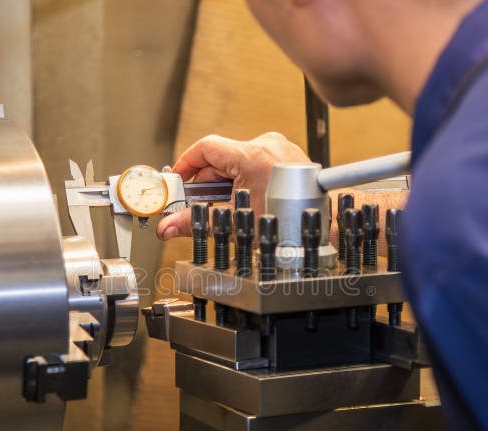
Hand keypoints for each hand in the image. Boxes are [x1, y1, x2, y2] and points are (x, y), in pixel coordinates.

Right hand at [157, 132, 309, 238]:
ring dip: (227, 181)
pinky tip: (248, 196)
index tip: (177, 179)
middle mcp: (266, 145)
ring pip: (237, 160)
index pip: (206, 147)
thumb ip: (196, 222)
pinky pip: (255, 160)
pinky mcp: (285, 152)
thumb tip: (168, 227)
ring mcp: (278, 147)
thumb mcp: (236, 223)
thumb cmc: (286, 224)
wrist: (319, 222)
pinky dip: (244, 177)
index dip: (186, 162)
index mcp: (252, 157)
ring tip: (231, 203)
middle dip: (207, 182)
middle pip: (221, 157)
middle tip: (200, 203)